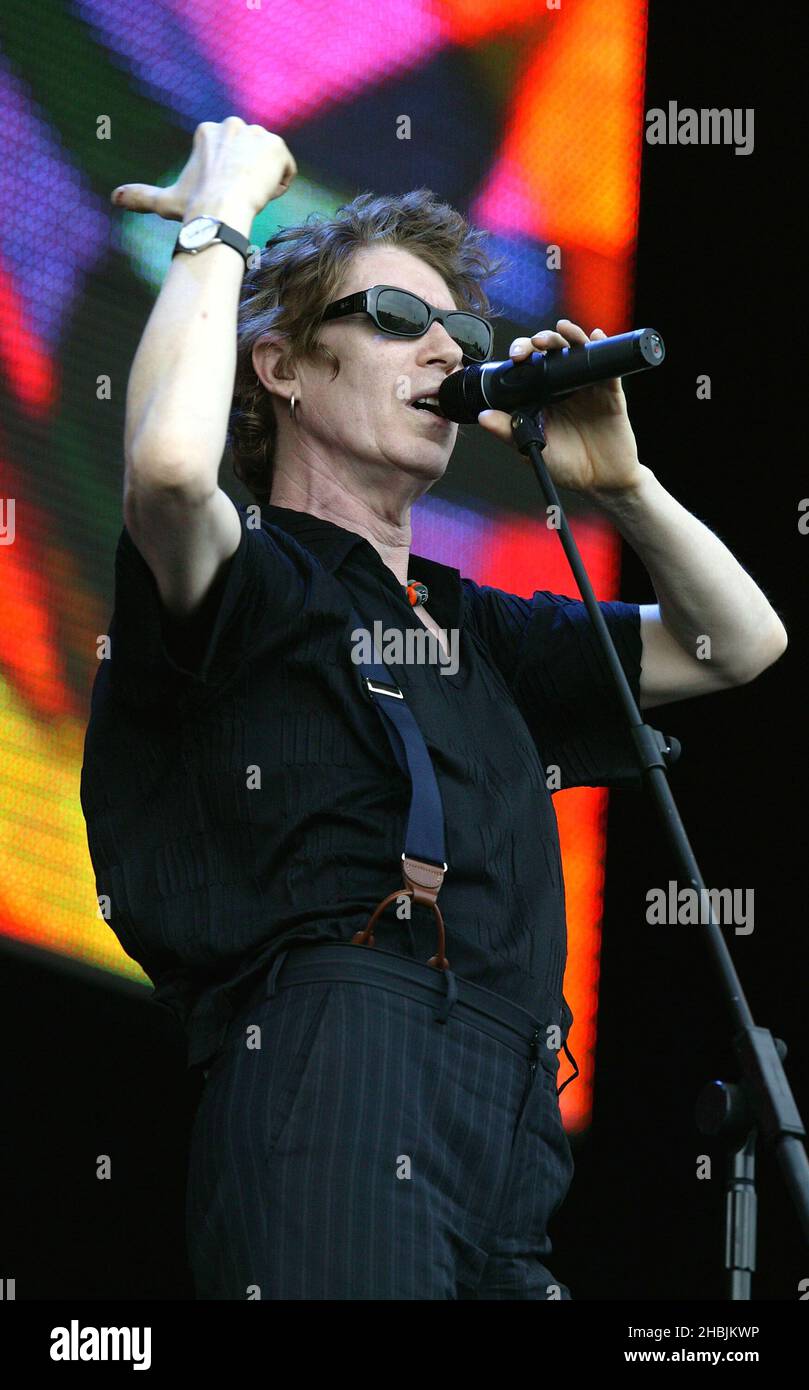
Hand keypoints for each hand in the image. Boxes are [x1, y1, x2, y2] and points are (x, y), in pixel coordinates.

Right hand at [110, 116, 296, 221]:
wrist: (221, 209)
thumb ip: (141, 197)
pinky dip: (279, 185)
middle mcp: (233, 124)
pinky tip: (263, 194)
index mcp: (208, 131)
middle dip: (246, 180)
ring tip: (248, 197)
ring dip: (262, 184)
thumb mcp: (165, 202)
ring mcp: (257, 133)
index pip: (231, 159)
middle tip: (235, 198)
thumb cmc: (193, 207)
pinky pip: (286, 170)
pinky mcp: (277, 145)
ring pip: (268, 165)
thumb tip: (114, 198)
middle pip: (250, 159)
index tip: (221, 195)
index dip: (228, 182)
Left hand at [477, 319, 643, 494]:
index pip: (531, 365)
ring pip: (579, 352)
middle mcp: (564, 386)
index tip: (516, 356)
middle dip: (544, 340)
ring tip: (563, 330)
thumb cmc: (567, 466)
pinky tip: (594, 336)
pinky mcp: (610, 393)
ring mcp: (587, 387)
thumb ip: (509, 432)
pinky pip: (607, 366)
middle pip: (554, 352)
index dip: (523, 353)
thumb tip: (483, 416)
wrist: (602, 481)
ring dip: (571, 336)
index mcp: (543, 396)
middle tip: (536, 344)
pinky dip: (601, 346)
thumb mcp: (534, 449)